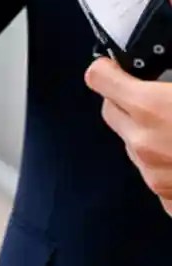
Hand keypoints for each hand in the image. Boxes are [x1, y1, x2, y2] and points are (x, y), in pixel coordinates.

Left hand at [85, 57, 171, 216]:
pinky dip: (163, 163)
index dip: (106, 69)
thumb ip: (167, 87)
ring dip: (145, 134)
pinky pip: (152, 172)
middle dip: (125, 101)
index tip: (109, 66)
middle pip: (111, 111)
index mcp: (153, 109)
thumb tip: (160, 83)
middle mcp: (144, 143)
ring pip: (131, 143)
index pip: (100, 79)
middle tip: (152, 97)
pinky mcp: (167, 199)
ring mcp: (154, 175)